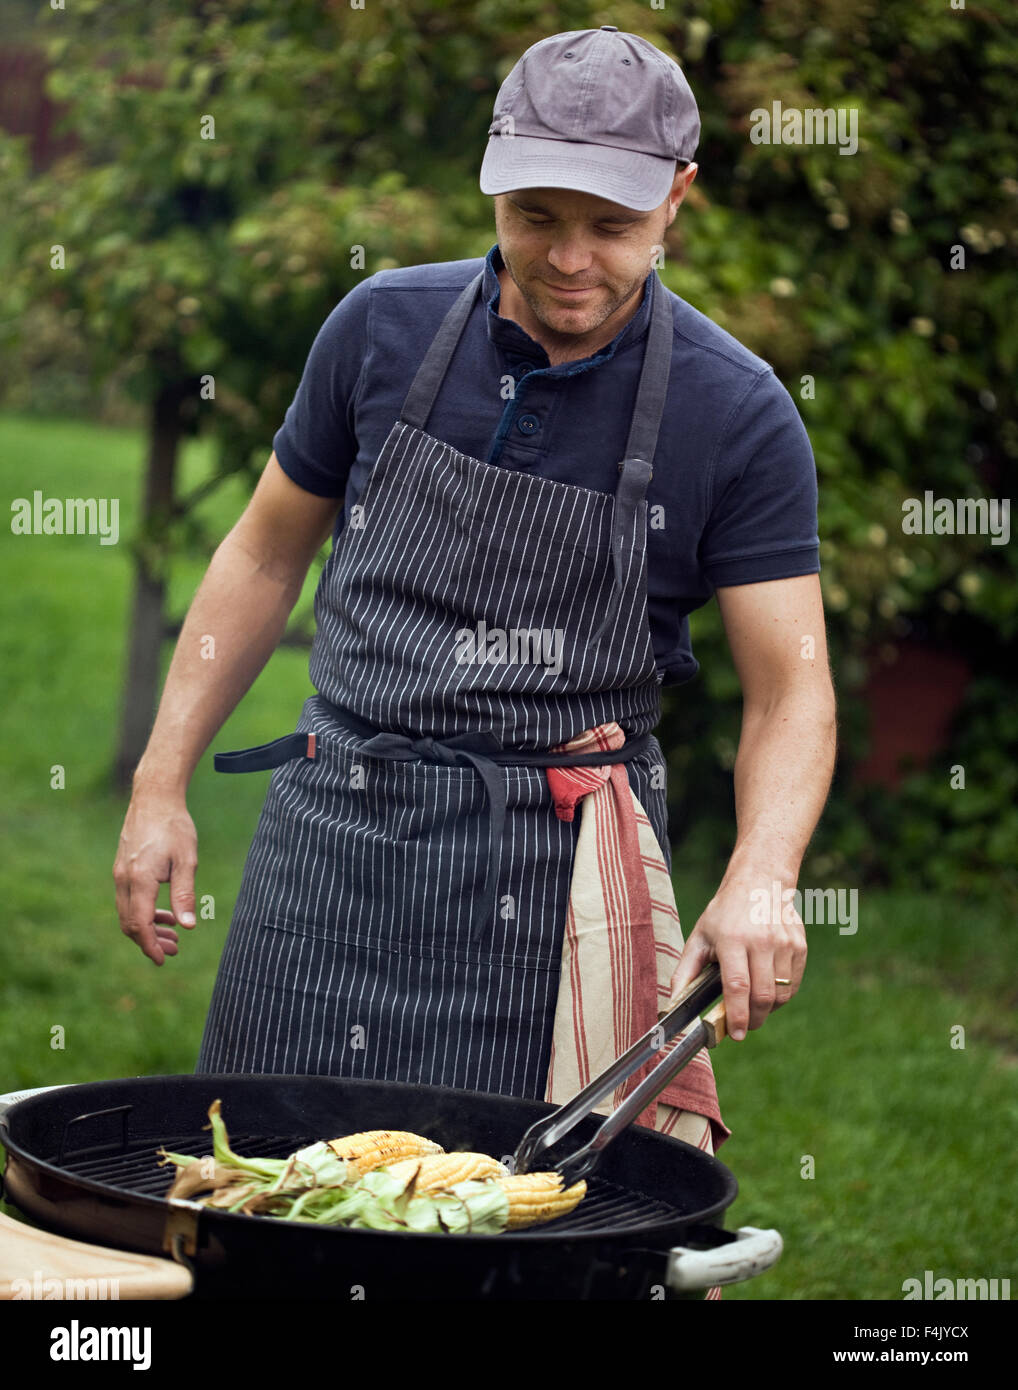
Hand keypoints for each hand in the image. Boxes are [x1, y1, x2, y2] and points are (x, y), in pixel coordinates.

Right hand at [113, 787, 198, 964]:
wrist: (154, 798)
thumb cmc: (175, 827)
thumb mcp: (187, 861)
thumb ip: (185, 895)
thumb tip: (188, 926)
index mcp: (140, 879)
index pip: (140, 924)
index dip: (150, 946)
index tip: (164, 960)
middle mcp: (124, 879)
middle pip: (130, 923)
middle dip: (150, 941)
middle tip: (174, 951)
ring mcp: (119, 874)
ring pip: (127, 913)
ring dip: (148, 928)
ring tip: (173, 935)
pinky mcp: (121, 869)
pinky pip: (128, 899)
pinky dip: (144, 912)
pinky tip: (165, 914)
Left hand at [667, 876, 806, 1039]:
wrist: (759, 883)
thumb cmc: (724, 914)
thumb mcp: (699, 938)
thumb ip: (685, 972)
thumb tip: (671, 1004)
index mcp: (732, 939)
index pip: (738, 985)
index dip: (737, 1015)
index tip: (735, 1034)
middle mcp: (761, 940)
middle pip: (763, 995)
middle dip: (753, 1020)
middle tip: (743, 1026)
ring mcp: (784, 943)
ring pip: (780, 994)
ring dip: (767, 1010)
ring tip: (753, 1006)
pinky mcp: (799, 945)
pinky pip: (792, 984)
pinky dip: (781, 996)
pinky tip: (767, 990)